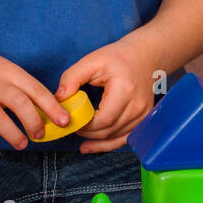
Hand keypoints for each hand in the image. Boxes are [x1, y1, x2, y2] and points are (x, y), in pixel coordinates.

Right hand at [0, 41, 70, 158]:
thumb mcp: (2, 67)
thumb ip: (21, 85)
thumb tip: (48, 108)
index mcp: (8, 72)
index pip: (35, 90)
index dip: (52, 107)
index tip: (65, 122)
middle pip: (20, 104)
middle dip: (34, 123)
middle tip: (40, 135)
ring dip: (14, 135)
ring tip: (22, 143)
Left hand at [57, 34, 154, 152]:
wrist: (144, 56)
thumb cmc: (118, 57)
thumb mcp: (91, 61)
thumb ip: (71, 79)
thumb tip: (58, 99)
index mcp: (125, 91)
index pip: (103, 120)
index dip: (84, 125)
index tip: (70, 119)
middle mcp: (138, 106)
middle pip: (108, 131)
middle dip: (86, 133)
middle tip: (70, 126)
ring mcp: (144, 115)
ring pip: (115, 138)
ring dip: (95, 140)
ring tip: (77, 134)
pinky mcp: (145, 120)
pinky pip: (125, 139)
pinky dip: (107, 144)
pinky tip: (91, 146)